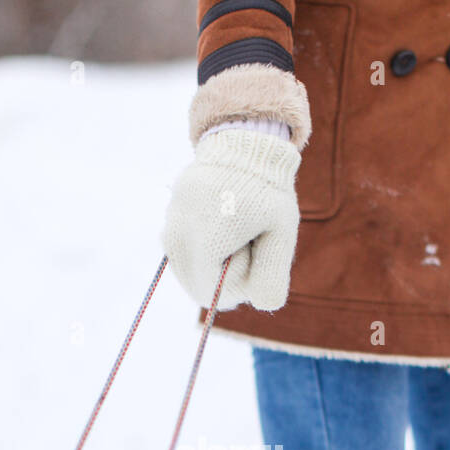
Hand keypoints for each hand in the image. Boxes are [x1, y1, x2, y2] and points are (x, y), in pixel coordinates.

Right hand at [163, 127, 300, 311]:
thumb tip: (264, 305)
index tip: (252, 249)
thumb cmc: (267, 191)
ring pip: (188, 270)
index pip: (211, 293)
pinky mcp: (167, 218)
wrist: (243, 144)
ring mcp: (168, 226)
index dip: (236, 282)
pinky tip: (220, 224)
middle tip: (244, 238)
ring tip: (232, 228)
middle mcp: (177, 236)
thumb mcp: (282, 234)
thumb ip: (274, 275)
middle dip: (223, 274)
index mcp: (203, 243)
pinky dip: (202, 248)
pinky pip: (182, 252)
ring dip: (212, 261)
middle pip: (197, 284)